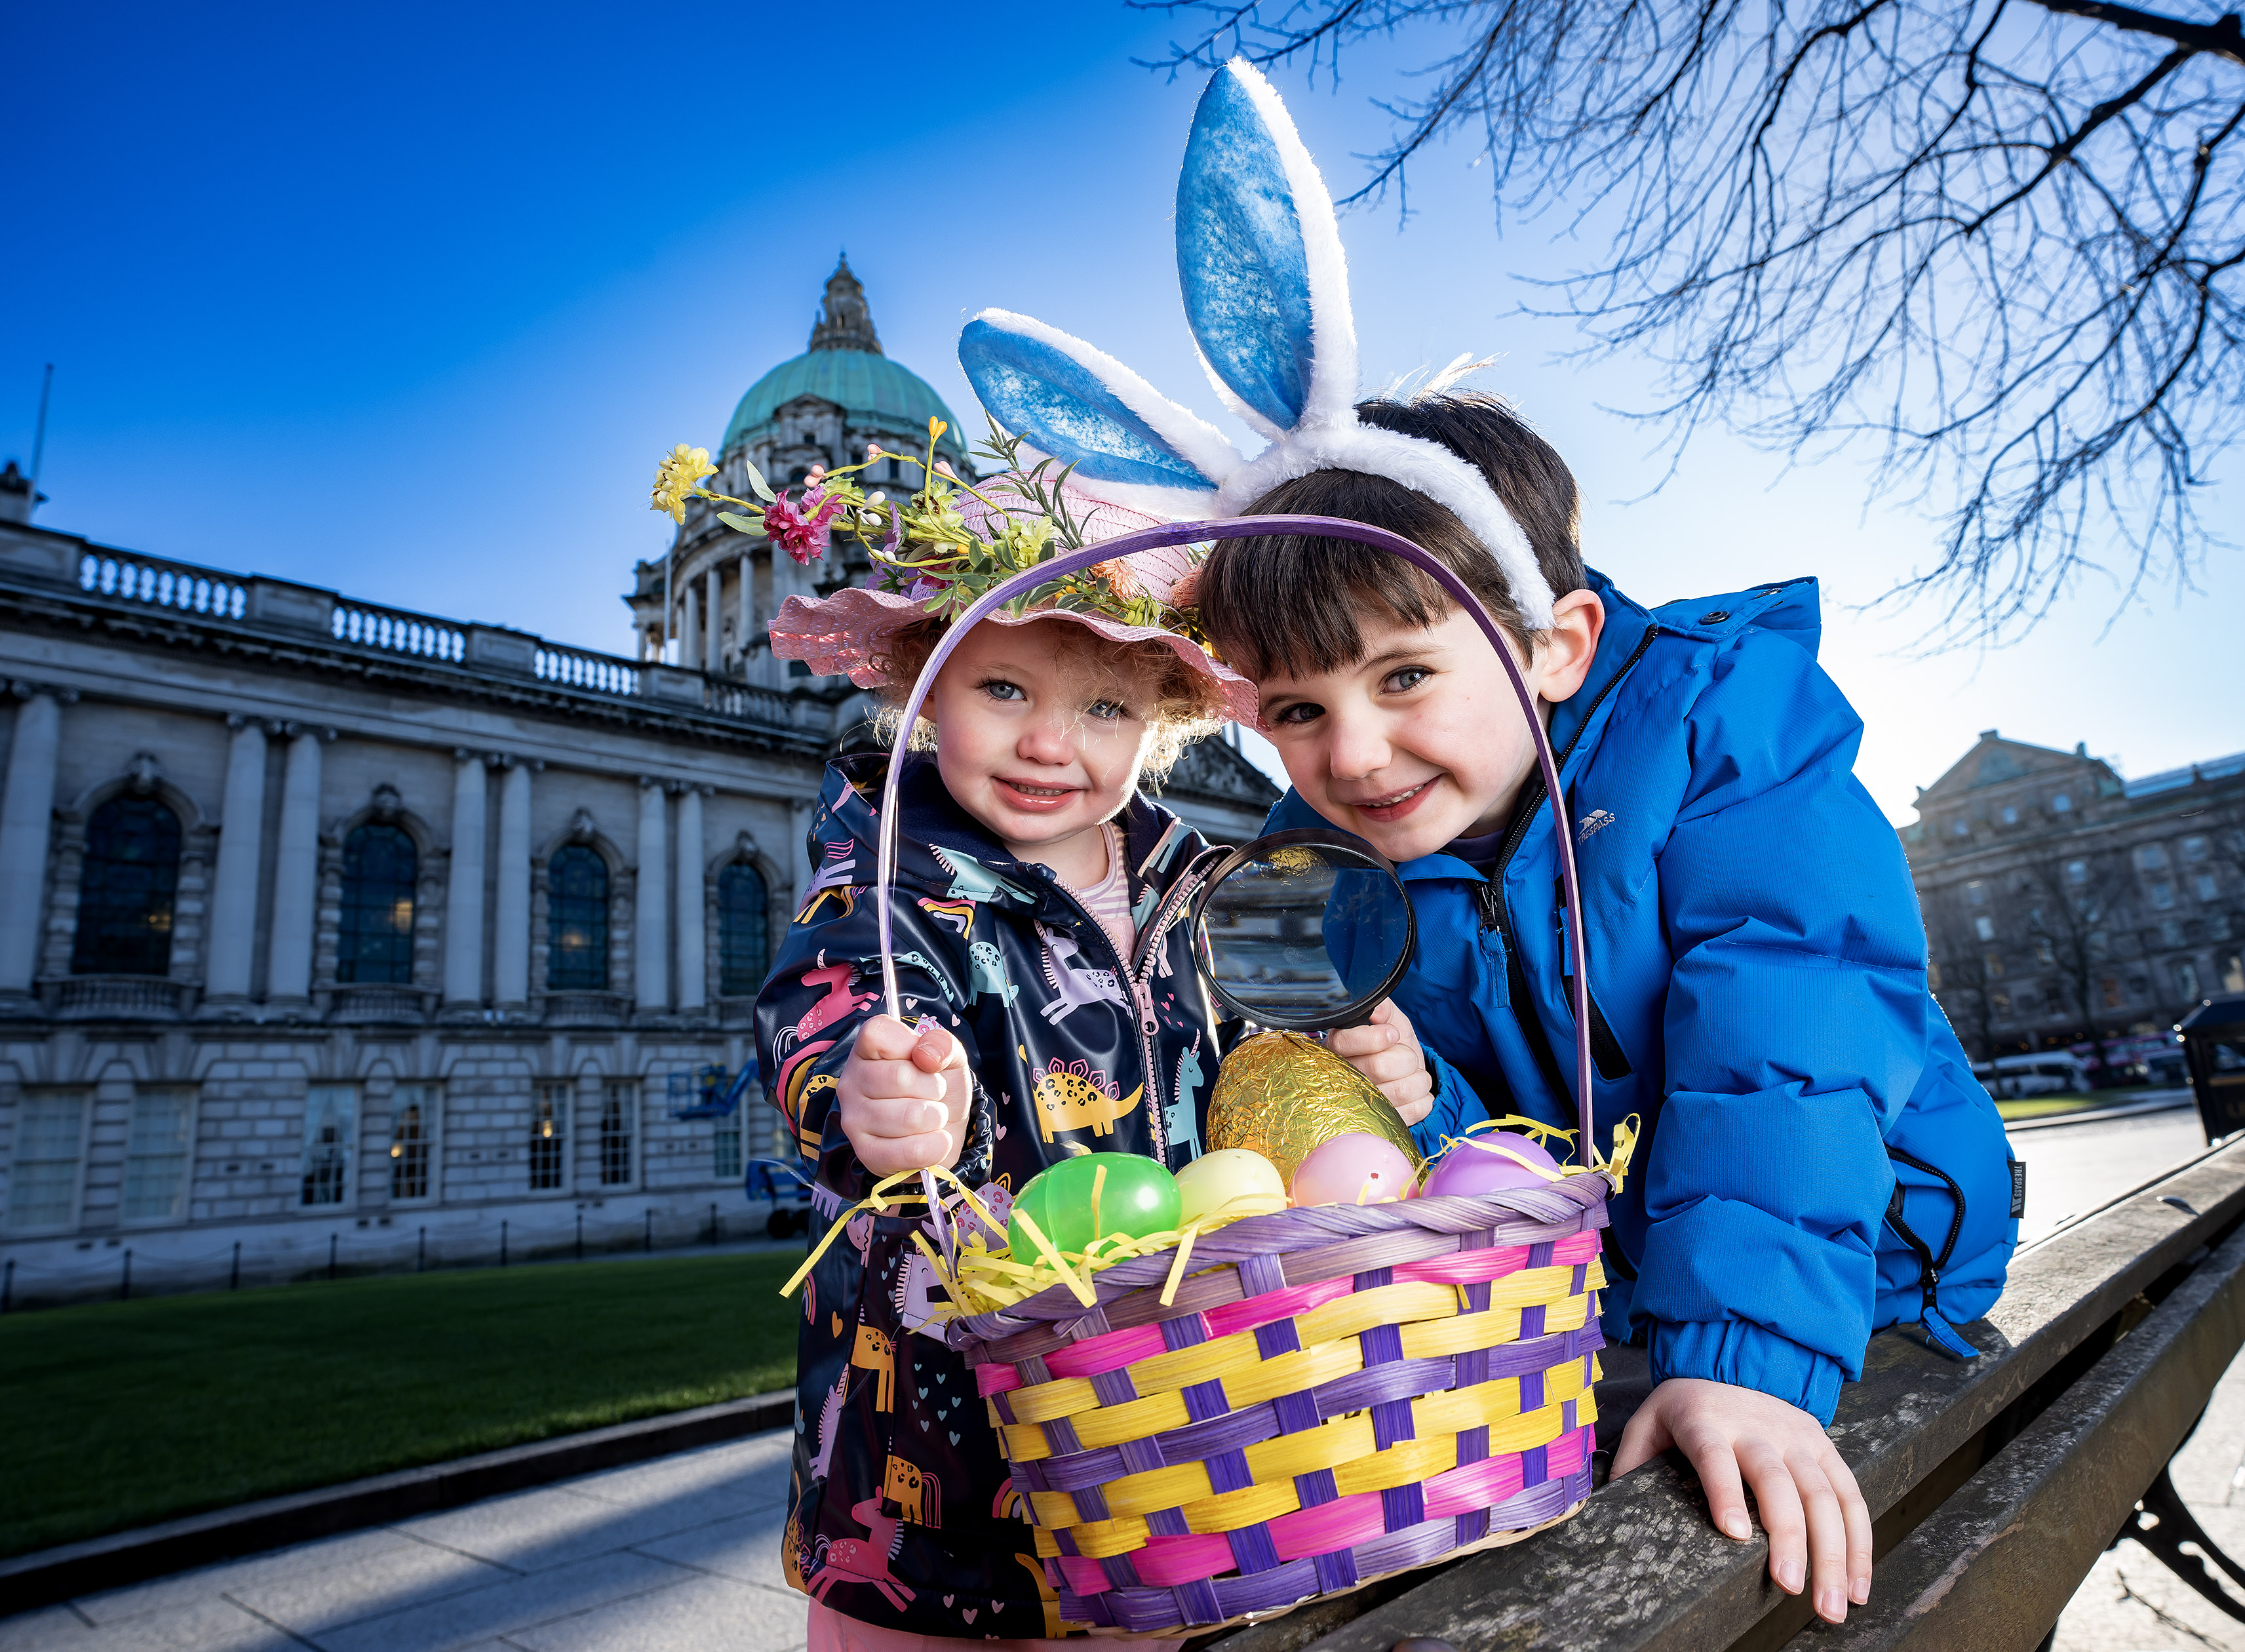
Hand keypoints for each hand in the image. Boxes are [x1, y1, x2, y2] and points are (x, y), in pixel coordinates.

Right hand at [837, 1015, 970, 1177]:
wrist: (943, 1128)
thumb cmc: (937, 1085)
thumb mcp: (949, 1056)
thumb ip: (943, 1044)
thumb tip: (927, 1057)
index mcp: (865, 1049)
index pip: (878, 1034)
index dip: (911, 1045)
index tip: (923, 1060)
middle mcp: (850, 1082)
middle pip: (901, 1077)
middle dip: (934, 1087)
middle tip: (932, 1094)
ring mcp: (853, 1119)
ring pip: (911, 1117)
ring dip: (936, 1117)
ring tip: (930, 1117)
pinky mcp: (866, 1153)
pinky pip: (912, 1151)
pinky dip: (936, 1146)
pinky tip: (933, 1140)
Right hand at [1327, 999, 1432, 1125]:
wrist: (1404, 1074)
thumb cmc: (1392, 1045)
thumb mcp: (1388, 1020)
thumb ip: (1383, 1009)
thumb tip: (1376, 1010)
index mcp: (1336, 1050)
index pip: (1344, 1043)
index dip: (1373, 1038)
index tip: (1392, 1034)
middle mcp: (1342, 1080)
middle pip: (1379, 1067)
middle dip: (1405, 1057)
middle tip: (1405, 1056)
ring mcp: (1361, 1108)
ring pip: (1402, 1090)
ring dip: (1418, 1078)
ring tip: (1412, 1073)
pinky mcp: (1382, 1126)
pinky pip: (1416, 1110)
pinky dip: (1424, 1097)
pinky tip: (1413, 1093)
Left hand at [1612, 1377, 1870, 1623]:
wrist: (1732, 1355)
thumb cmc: (1685, 1406)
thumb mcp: (1649, 1420)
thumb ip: (1631, 1460)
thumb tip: (1609, 1504)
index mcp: (1704, 1420)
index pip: (1713, 1455)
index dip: (1724, 1491)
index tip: (1733, 1534)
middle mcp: (1756, 1427)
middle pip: (1777, 1482)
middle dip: (1789, 1537)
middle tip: (1791, 1588)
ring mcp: (1795, 1436)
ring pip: (1822, 1494)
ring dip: (1834, 1553)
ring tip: (1832, 1605)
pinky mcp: (1823, 1446)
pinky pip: (1849, 1495)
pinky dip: (1859, 1542)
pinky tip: (1858, 1584)